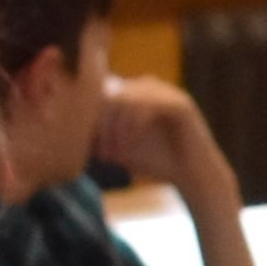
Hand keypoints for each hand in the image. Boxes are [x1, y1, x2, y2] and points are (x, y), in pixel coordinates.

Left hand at [96, 75, 236, 207]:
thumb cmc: (157, 163)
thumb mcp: (121, 148)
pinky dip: (135, 126)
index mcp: (137, 93)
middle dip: (104, 126)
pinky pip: (149, 105)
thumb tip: (72, 131)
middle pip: (113, 94)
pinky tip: (131, 147)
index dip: (95, 120)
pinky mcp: (181, 104)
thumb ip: (101, 136)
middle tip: (104, 153)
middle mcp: (152, 87)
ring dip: (117, 129)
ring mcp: (168, 92)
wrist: (193, 178)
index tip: (93, 149)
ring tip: (116, 153)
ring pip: (128, 98)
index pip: (105, 93)